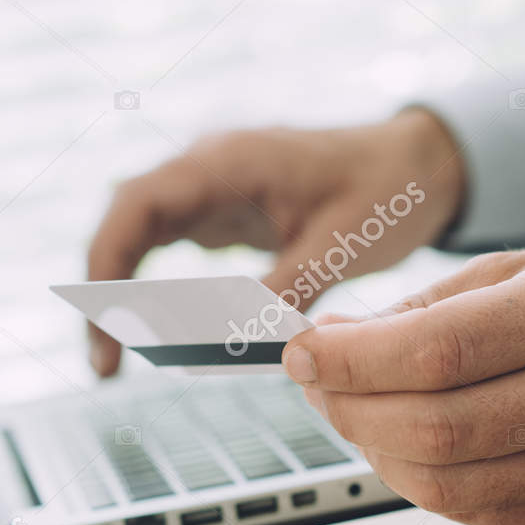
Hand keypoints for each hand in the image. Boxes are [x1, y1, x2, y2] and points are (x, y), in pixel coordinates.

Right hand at [84, 109, 465, 375]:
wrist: (421, 162)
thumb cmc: (389, 187)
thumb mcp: (343, 244)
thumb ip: (286, 289)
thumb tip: (235, 345)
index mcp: (230, 161)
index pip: (138, 203)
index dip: (108, 261)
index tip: (105, 320)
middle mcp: (208, 169)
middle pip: (125, 223)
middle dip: (103, 290)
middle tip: (104, 363)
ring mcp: (211, 190)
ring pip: (140, 237)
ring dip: (121, 294)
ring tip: (114, 361)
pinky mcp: (223, 214)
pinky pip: (169, 249)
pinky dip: (152, 291)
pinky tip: (150, 335)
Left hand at [284, 246, 524, 524]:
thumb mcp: (524, 270)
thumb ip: (425, 308)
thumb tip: (331, 344)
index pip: (434, 350)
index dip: (349, 359)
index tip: (303, 351)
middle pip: (432, 426)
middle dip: (350, 409)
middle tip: (319, 385)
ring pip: (445, 485)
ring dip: (376, 453)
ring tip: (358, 415)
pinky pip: (476, 515)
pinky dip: (422, 485)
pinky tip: (408, 450)